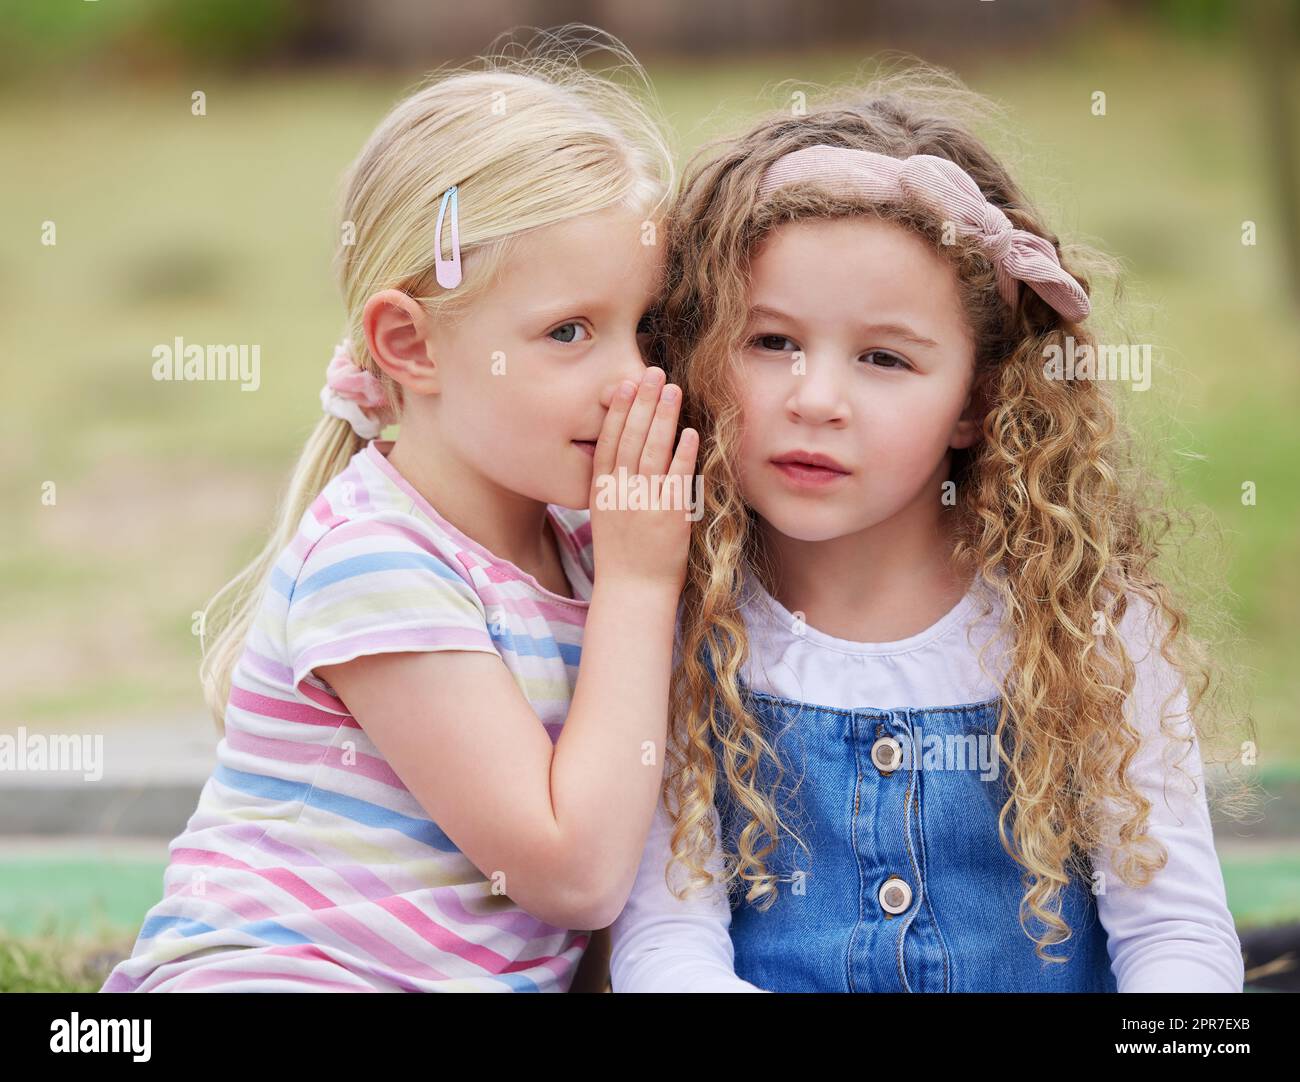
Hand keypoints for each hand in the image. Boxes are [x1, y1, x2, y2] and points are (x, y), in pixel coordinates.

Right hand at [588, 367, 698, 588]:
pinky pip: (677, 478)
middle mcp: (620, 494)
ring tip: (672, 389)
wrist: (633, 593)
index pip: (608, 442)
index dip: (617, 411)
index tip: (625, 385)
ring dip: (663, 417)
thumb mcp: (607, 516)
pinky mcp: (669, 517)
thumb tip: (628, 449)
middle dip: (642, 402)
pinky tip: (689, 431)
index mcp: (601, 492)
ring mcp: (644, 504)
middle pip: (630, 438)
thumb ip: (614, 484)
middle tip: (652, 373)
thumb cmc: (623, 556)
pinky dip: (683, 453)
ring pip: (653, 451)